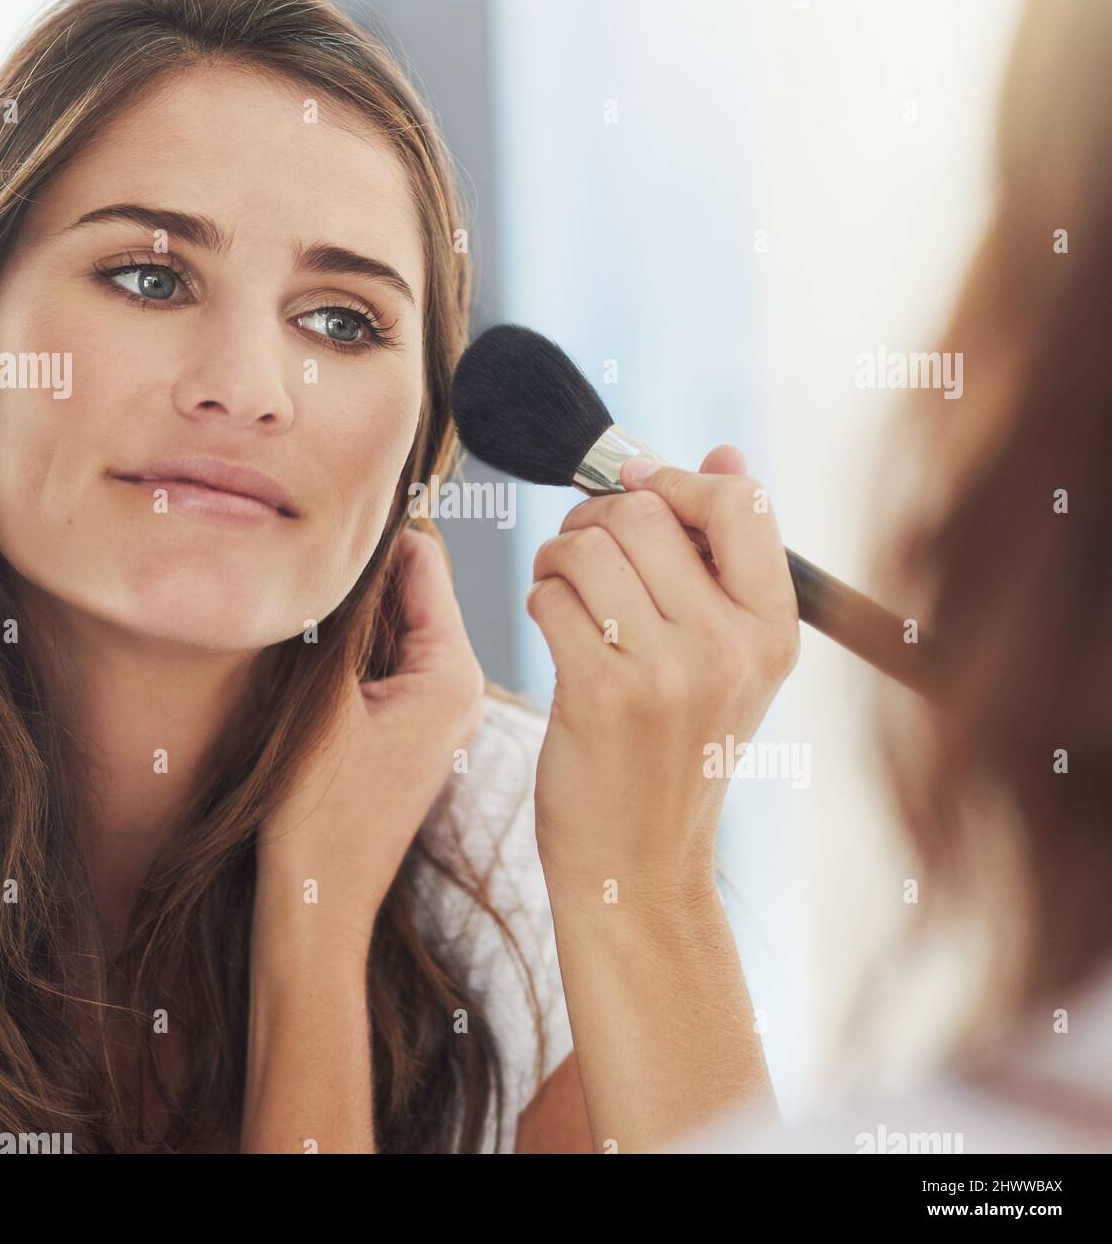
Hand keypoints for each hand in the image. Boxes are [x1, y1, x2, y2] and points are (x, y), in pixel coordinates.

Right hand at [255, 527, 485, 939]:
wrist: (317, 903)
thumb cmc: (319, 814)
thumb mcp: (321, 702)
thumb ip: (339, 620)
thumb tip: (337, 551)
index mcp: (454, 673)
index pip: (425, 564)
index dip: (374, 535)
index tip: (325, 516)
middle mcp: (460, 687)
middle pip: (413, 593)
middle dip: (360, 575)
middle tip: (301, 555)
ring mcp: (440, 711)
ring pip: (397, 628)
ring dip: (354, 613)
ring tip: (300, 599)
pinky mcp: (414, 732)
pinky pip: (390, 664)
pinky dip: (355, 649)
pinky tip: (313, 650)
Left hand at [524, 445, 799, 904]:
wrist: (638, 866)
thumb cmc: (674, 751)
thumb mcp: (729, 660)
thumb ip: (729, 556)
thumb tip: (723, 450)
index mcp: (775, 630)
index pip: (742, 502)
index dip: (677, 482)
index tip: (639, 498)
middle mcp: (732, 647)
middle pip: (645, 513)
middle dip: (595, 518)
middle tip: (583, 551)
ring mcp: (670, 673)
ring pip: (590, 546)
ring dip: (558, 555)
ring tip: (562, 586)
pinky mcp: (603, 694)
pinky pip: (552, 594)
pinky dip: (540, 597)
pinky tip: (553, 625)